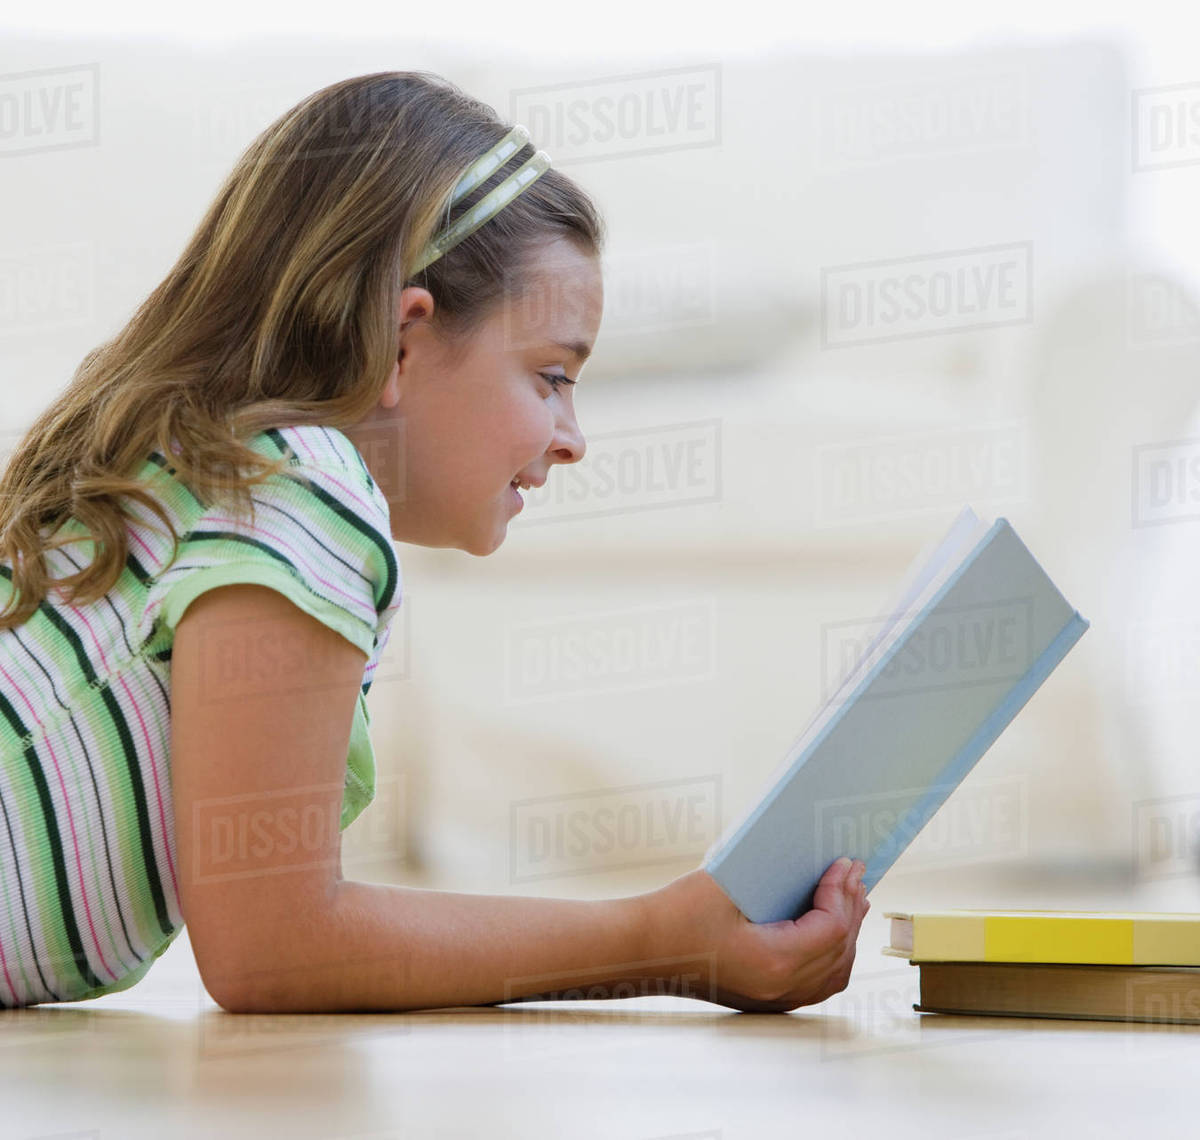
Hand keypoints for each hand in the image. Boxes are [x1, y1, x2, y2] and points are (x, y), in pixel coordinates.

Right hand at [646, 857, 869, 1012]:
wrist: (639, 950)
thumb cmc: (675, 914)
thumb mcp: (726, 884)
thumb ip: (775, 876)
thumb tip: (815, 860)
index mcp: (775, 961)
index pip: (831, 926)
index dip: (841, 891)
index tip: (845, 862)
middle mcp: (780, 988)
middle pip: (838, 950)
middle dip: (850, 907)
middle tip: (856, 873)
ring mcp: (773, 999)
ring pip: (833, 972)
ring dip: (846, 935)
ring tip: (852, 900)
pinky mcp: (764, 998)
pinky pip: (814, 983)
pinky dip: (830, 956)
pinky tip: (829, 932)